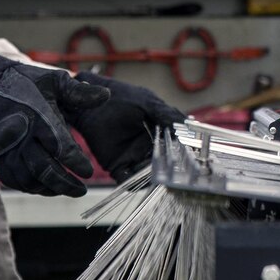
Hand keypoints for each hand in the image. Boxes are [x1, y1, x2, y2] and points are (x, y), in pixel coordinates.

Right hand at [0, 54, 108, 196]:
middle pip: (43, 169)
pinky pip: (12, 180)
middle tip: (82, 190)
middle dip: (64, 183)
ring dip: (48, 188)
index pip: (60, 146)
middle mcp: (21, 135)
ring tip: (67, 189)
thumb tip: (106, 96)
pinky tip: (46, 187)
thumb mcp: (56, 81)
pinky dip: (30, 187)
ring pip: (27, 179)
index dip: (76, 162)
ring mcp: (6, 148)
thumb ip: (79, 92)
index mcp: (39, 116)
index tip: (89, 172)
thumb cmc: (30, 83)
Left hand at [69, 72, 185, 179]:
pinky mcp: (116, 165)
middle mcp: (148, 148)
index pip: (174, 148)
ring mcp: (132, 157)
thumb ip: (166, 114)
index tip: (187, 158)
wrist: (91, 100)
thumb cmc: (121, 96)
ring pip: (146, 174)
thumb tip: (188, 123)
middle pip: (162, 164)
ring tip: (156, 176)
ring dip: (152, 177)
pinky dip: (132, 183)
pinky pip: (126, 179)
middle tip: (173, 172)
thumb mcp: (147, 102)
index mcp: (159, 133)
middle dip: (168, 170)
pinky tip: (137, 180)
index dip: (180, 154)